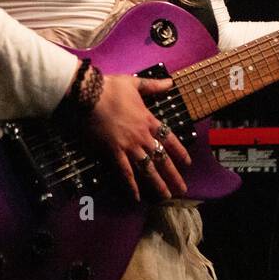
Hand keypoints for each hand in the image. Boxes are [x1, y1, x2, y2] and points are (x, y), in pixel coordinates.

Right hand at [82, 75, 190, 201]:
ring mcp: (129, 145)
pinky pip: (125, 171)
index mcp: (148, 120)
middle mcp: (142, 136)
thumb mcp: (135, 83)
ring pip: (147, 168)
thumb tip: (170, 82)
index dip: (180, 152)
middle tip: (182, 189)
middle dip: (173, 175)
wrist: (91, 95)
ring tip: (166, 196)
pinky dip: (131, 185)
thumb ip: (153, 86)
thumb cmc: (111, 87)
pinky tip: (136, 197)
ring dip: (157, 183)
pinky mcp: (114, 151)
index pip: (169, 139)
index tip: (188, 163)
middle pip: (162, 158)